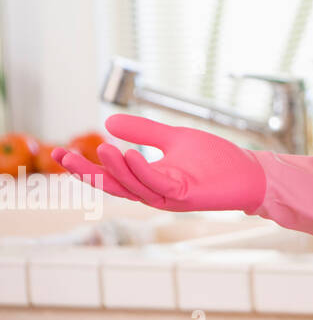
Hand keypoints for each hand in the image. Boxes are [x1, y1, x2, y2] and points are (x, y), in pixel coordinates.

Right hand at [52, 114, 266, 212]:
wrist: (250, 173)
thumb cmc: (215, 160)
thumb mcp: (174, 139)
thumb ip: (144, 132)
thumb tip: (109, 122)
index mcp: (147, 180)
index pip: (109, 176)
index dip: (82, 167)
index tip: (57, 152)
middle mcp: (153, 192)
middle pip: (112, 185)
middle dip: (86, 172)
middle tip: (61, 155)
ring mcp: (169, 196)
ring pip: (133, 186)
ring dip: (115, 168)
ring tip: (100, 148)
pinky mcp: (186, 195)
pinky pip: (158, 183)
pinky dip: (142, 170)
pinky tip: (130, 153)